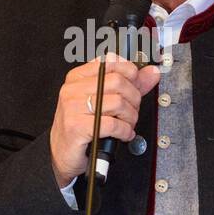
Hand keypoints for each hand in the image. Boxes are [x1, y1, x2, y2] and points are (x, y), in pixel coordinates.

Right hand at [48, 52, 160, 187]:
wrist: (62, 152)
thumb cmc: (81, 125)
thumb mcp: (103, 101)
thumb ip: (129, 85)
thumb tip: (151, 73)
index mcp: (78, 77)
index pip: (112, 63)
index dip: (131, 74)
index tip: (136, 86)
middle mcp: (73, 89)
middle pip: (118, 82)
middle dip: (133, 99)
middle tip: (132, 111)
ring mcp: (73, 107)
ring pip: (118, 102)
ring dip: (130, 117)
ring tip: (127, 124)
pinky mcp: (77, 126)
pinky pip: (112, 124)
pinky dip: (125, 131)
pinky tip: (123, 134)